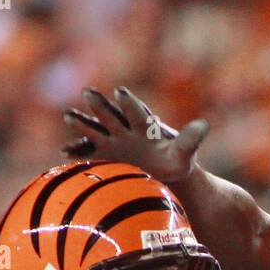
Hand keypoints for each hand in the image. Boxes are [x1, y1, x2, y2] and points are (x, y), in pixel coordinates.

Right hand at [62, 87, 208, 183]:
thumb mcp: (183, 152)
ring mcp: (112, 142)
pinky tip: (64, 153)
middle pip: (111, 115)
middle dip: (100, 106)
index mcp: (144, 126)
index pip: (136, 111)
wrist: (164, 176)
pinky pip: (89, 154)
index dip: (128, 103)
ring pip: (95, 131)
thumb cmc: (176, 162)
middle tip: (88, 93)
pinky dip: (78, 153)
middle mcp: (125, 130)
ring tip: (68, 116)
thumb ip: (190, 139)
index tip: (120, 92)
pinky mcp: (104, 157)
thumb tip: (204, 125)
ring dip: (82, 124)